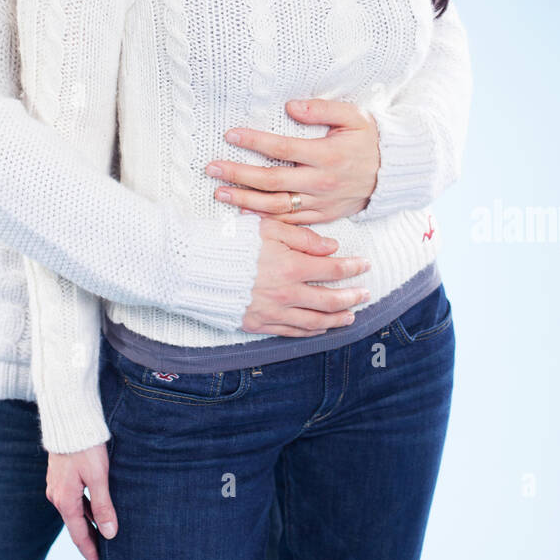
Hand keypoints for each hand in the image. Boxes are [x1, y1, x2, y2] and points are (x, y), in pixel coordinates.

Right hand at [45, 445, 117, 559]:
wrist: (69, 419)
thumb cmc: (85, 446)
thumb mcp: (98, 476)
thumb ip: (103, 506)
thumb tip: (110, 534)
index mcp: (65, 501)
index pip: (80, 536)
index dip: (91, 554)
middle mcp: (57, 496)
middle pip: (76, 526)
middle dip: (90, 542)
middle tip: (103, 559)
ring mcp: (57, 486)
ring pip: (75, 513)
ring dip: (88, 526)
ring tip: (103, 538)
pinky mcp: (60, 476)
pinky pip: (74, 500)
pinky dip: (85, 510)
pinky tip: (96, 511)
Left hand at [206, 98, 380, 223]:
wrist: (394, 174)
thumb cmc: (370, 140)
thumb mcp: (354, 116)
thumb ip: (322, 109)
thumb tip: (291, 106)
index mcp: (327, 155)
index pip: (282, 149)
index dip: (254, 142)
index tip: (230, 134)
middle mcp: (321, 183)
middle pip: (271, 181)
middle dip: (238, 174)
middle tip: (211, 168)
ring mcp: (320, 203)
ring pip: (276, 206)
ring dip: (244, 200)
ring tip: (219, 192)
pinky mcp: (322, 217)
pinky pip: (289, 222)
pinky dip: (265, 220)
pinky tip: (244, 212)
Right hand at [242, 216, 371, 336]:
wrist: (194, 267)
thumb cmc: (230, 241)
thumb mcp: (268, 227)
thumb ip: (303, 237)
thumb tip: (332, 247)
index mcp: (290, 267)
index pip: (332, 270)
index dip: (352, 268)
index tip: (365, 265)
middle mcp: (285, 294)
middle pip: (328, 300)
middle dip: (351, 297)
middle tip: (365, 294)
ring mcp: (272, 312)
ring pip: (313, 322)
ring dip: (336, 319)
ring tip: (350, 316)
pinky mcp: (257, 324)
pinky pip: (291, 332)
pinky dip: (310, 332)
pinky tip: (320, 328)